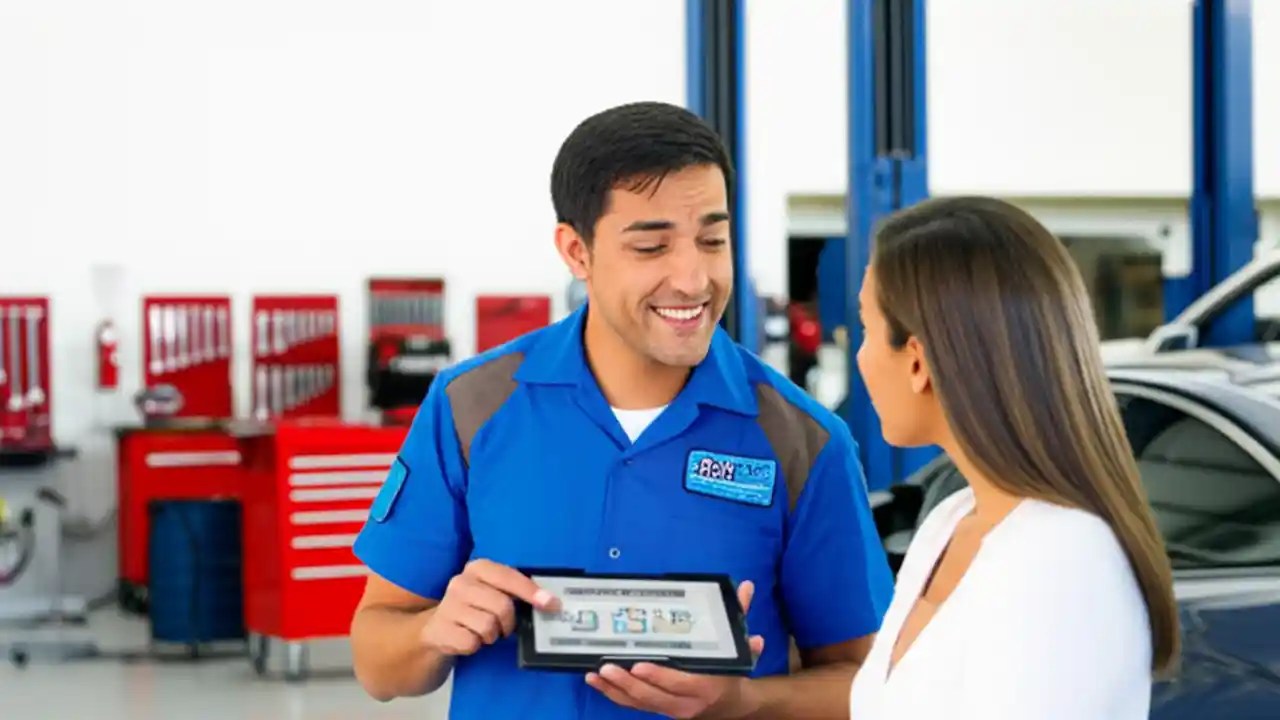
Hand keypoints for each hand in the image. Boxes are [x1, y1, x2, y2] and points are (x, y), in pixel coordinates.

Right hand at [420, 559, 558, 656]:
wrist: (436, 628)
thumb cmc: (475, 608)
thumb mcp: (492, 592)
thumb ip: (516, 592)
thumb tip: (549, 602)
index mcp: (478, 568)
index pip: (509, 577)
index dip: (532, 592)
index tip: (552, 604)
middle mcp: (461, 582)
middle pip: (502, 606)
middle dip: (509, 623)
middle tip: (505, 627)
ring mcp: (448, 606)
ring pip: (488, 626)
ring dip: (492, 635)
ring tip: (483, 631)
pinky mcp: (440, 629)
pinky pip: (471, 643)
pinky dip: (475, 645)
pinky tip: (468, 637)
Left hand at [586, 581, 765, 719]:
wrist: (733, 706)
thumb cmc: (732, 673)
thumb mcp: (740, 647)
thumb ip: (740, 618)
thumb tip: (748, 587)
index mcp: (705, 687)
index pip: (679, 683)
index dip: (658, 676)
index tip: (638, 665)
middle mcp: (686, 703)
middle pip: (652, 697)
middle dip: (627, 684)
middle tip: (606, 666)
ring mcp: (670, 709)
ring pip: (638, 703)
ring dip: (614, 690)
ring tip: (594, 673)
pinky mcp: (659, 710)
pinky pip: (634, 705)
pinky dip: (614, 695)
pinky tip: (597, 682)